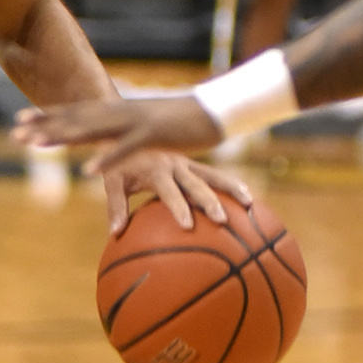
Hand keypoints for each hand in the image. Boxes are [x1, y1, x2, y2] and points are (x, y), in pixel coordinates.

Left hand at [14, 95, 223, 164]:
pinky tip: (86, 170)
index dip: (46, 115)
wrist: (213, 110)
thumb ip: (124, 133)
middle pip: (74, 119)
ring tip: (37, 145)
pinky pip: (125, 150)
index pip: (74, 112)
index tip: (19, 119)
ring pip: (92, 130)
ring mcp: (134, 122)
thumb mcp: (144, 128)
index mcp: (116, 111)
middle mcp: (119, 113)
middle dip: (43, 126)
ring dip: (63, 138)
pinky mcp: (153, 135)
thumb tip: (108, 139)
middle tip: (14, 133)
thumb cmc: (179, 121)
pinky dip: (106, 159)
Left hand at [96, 148, 252, 233]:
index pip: (169, 192)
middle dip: (210, 202)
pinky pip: (213, 175)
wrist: (124, 128)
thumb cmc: (117, 160)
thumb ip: (116, 206)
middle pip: (197, 184)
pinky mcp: (192, 164)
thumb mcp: (112, 180)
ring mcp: (186, 163)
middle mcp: (175, 165)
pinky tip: (247, 197)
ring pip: (213, 175)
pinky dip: (230, 184)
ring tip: (250, 202)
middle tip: (222, 220)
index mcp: (156, 170)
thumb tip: (114, 234)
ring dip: (231, 188)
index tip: (188, 226)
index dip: (178, 208)